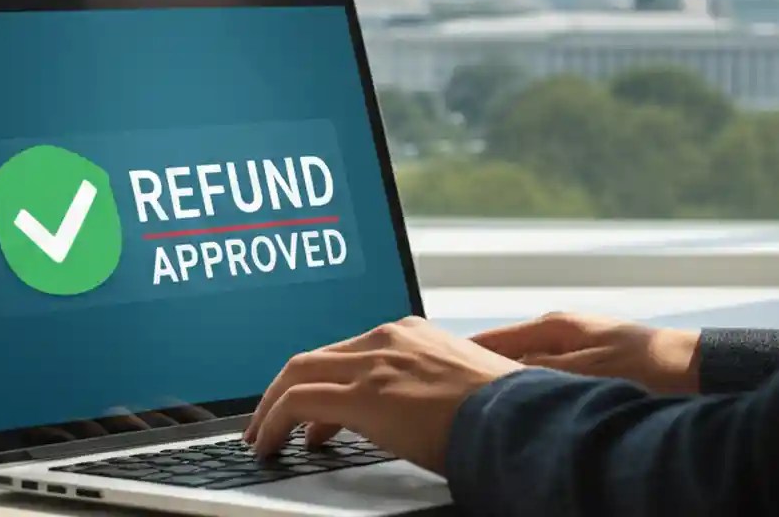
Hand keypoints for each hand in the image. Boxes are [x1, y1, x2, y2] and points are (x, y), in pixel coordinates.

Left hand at [242, 316, 523, 472]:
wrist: (516, 418)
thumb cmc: (502, 410)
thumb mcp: (463, 385)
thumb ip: (431, 388)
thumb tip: (419, 414)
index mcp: (412, 333)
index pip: (349, 349)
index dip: (322, 379)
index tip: (311, 408)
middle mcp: (388, 338)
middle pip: (313, 357)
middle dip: (285, 390)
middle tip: (270, 420)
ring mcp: (374, 363)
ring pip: (297, 374)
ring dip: (272, 407)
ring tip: (263, 437)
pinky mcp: (362, 395)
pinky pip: (297, 403)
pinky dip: (274, 422)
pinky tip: (270, 445)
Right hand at [471, 312, 701, 393]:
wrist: (694, 370)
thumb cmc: (645, 367)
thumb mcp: (583, 370)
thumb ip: (537, 369)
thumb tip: (494, 371)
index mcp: (554, 326)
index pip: (492, 340)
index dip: (461, 354)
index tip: (434, 366)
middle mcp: (560, 332)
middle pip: (504, 354)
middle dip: (478, 371)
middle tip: (450, 391)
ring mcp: (574, 348)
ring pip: (524, 368)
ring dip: (505, 383)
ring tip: (479, 403)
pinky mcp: (588, 366)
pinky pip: (544, 378)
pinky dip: (529, 390)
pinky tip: (524, 408)